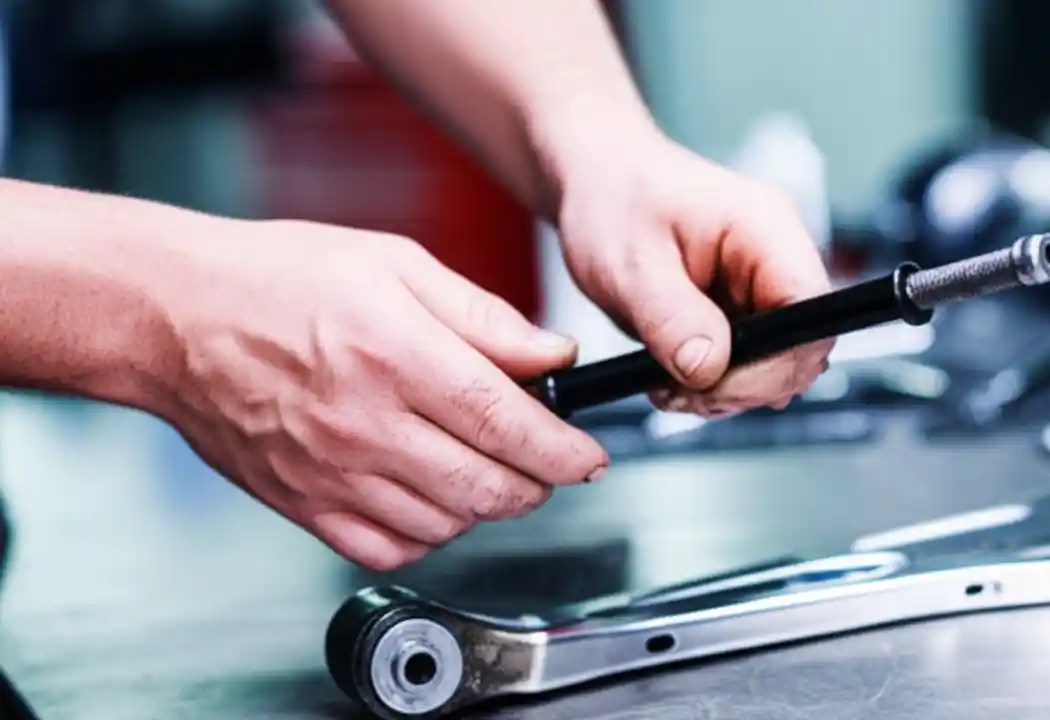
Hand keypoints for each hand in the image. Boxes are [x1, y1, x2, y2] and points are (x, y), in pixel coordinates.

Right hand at [155, 218, 607, 570]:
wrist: (175, 318)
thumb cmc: (277, 279)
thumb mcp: (394, 264)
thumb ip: (483, 316)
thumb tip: (552, 355)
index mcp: (394, 353)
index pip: (506, 421)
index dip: (564, 447)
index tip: (590, 454)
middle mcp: (365, 423)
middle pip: (487, 485)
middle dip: (540, 482)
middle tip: (549, 460)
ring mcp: (332, 473)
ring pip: (449, 521)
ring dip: (490, 502)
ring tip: (487, 463)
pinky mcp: (305, 504)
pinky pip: (393, 546)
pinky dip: (433, 531)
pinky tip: (433, 492)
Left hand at [551, 131, 834, 415]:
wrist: (601, 184)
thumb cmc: (614, 201)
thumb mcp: (629, 262)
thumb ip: (671, 316)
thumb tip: (708, 368)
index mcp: (765, 227)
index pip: (809, 308)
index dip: (775, 362)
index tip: (714, 386)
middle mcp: (778, 256)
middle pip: (802, 347)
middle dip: (744, 386)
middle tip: (681, 393)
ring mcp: (765, 286)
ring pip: (779, 365)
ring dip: (725, 391)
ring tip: (668, 384)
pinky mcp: (745, 310)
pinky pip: (752, 364)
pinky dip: (716, 384)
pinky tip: (675, 377)